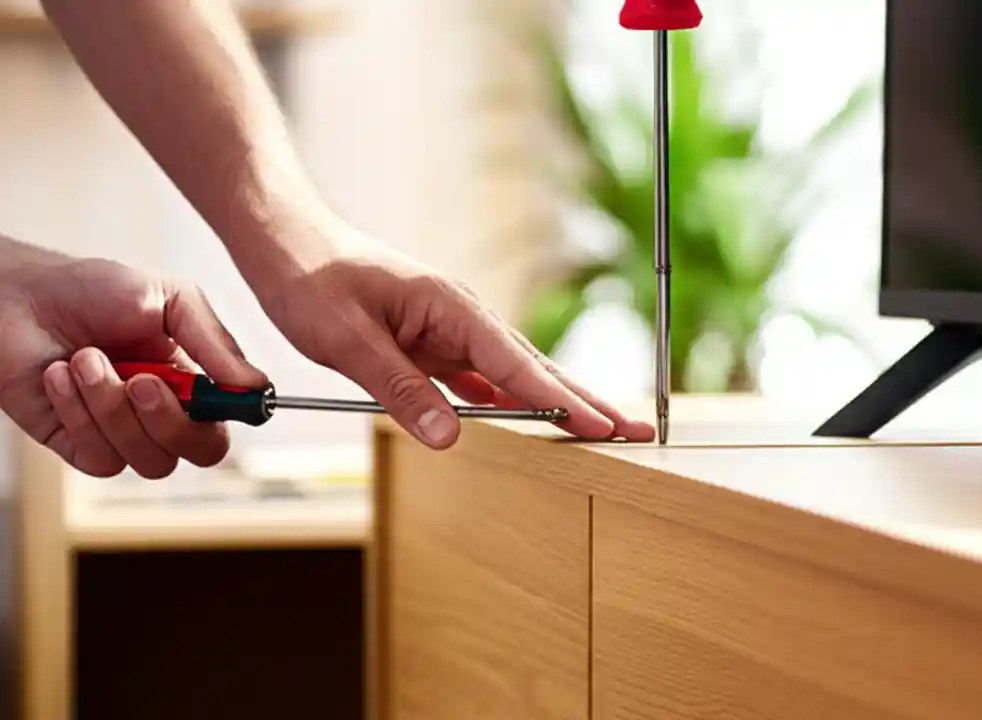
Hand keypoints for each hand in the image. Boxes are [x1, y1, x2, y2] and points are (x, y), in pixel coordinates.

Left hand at [0, 243, 265, 477]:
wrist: (15, 295)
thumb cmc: (88, 289)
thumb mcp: (169, 297)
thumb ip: (214, 341)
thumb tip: (257, 384)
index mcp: (190, 378)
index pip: (227, 418)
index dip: (231, 414)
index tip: (221, 393)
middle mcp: (159, 410)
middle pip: (197, 451)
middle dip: (170, 419)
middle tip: (139, 380)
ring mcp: (118, 431)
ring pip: (147, 459)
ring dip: (111, 407)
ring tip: (84, 358)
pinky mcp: (76, 443)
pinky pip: (99, 458)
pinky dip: (78, 414)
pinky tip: (59, 377)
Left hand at [249, 229, 654, 448]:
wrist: (286, 239)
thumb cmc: (310, 278)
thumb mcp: (346, 340)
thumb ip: (400, 389)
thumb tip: (451, 437)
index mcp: (450, 307)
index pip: (517, 364)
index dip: (563, 401)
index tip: (604, 426)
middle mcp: (462, 315)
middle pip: (535, 366)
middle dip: (587, 400)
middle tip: (637, 429)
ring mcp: (451, 329)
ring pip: (516, 373)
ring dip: (559, 402)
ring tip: (602, 428)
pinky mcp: (434, 341)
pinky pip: (484, 376)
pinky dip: (515, 399)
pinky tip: (534, 419)